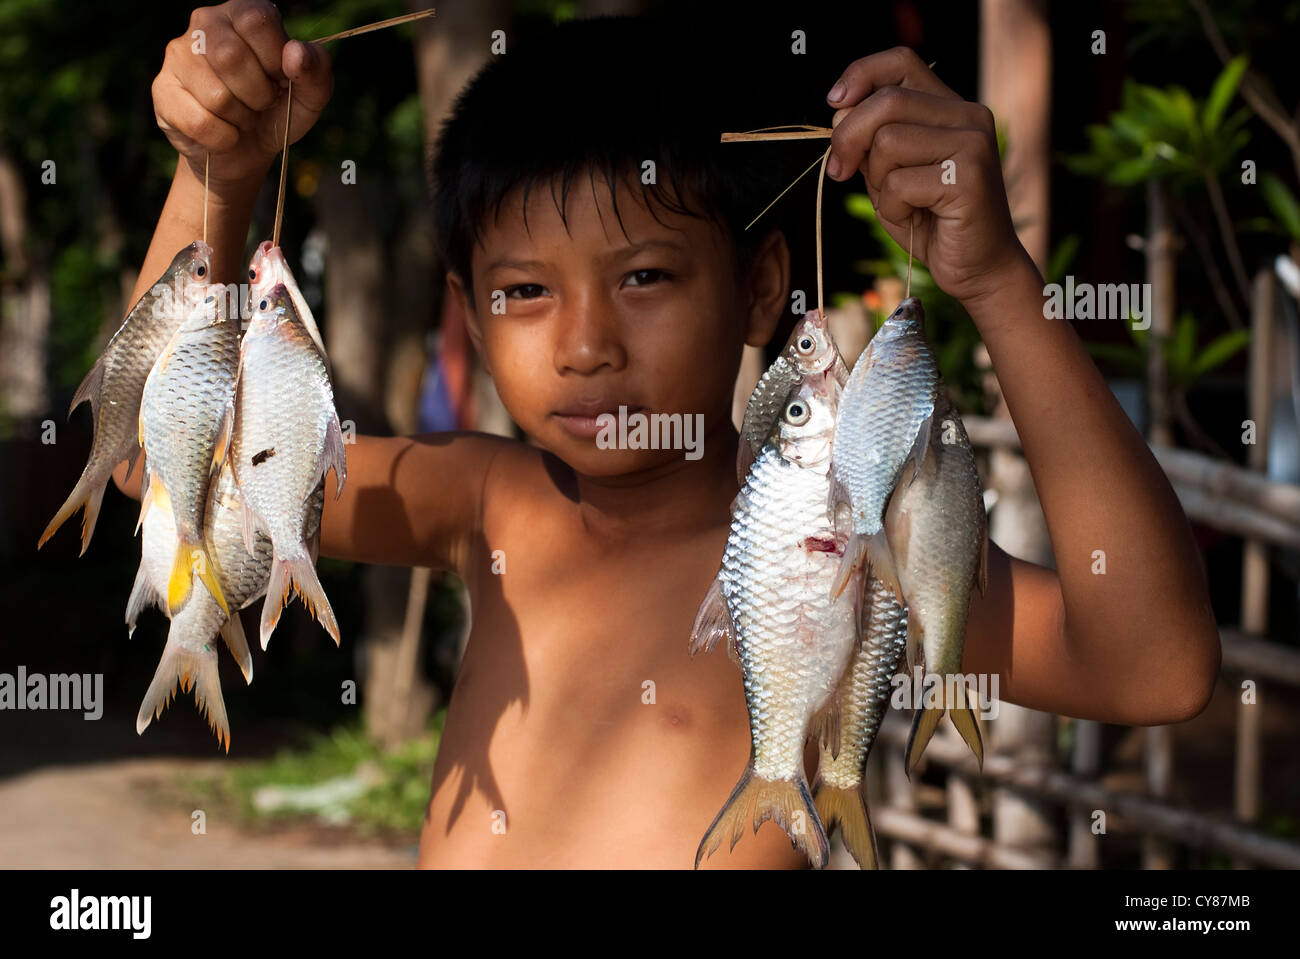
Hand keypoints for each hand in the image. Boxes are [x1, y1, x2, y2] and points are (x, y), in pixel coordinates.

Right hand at [153, 0, 332, 188]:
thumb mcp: (309, 95)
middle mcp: (206, 22)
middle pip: (230, 56)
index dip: (275, 61)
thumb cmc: (276, 112)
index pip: (257, 21)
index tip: (280, 80)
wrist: (244, 151)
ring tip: (241, 115)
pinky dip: (223, 138)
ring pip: (215, 95)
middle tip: (260, 103)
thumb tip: (295, 53)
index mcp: (243, 13)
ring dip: (240, 118)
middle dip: (258, 94)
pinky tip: (223, 132)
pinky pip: (199, 122)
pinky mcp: (162, 89)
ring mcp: (178, 54)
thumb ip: (317, 70)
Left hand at [825, 47, 1028, 305]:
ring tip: (899, 204)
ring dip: (877, 182)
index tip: (833, 103)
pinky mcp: (969, 178)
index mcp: (951, 108)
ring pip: (888, 142)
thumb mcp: (889, 174)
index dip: (860, 74)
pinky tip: (916, 218)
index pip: (901, 63)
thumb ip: (869, 142)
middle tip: (840, 171)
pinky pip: (900, 183)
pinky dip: (893, 207)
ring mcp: (973, 144)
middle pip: (886, 102)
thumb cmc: (931, 221)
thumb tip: (838, 111)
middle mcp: (968, 117)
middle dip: (848, 137)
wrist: (977, 268)